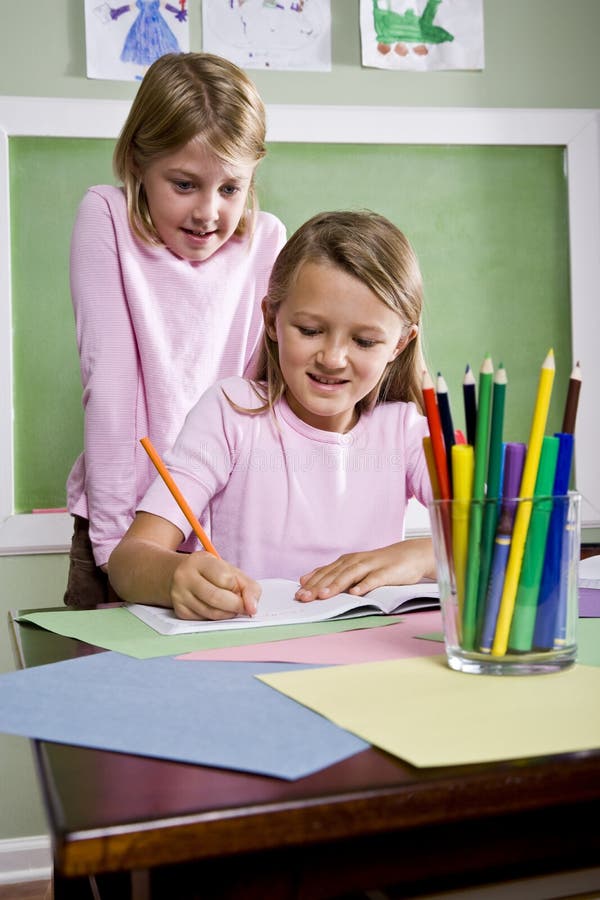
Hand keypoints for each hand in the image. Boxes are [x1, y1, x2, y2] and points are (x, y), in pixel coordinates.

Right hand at [169, 551, 260, 620]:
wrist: (181, 575)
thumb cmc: (211, 573)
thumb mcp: (230, 571)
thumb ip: (248, 587)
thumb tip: (252, 608)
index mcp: (199, 561)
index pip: (225, 579)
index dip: (238, 588)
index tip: (242, 591)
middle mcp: (185, 576)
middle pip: (216, 598)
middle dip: (236, 606)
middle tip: (244, 607)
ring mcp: (179, 595)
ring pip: (211, 613)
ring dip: (228, 613)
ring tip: (230, 606)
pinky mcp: (179, 611)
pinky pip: (204, 620)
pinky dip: (216, 618)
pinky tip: (216, 609)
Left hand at [295, 538, 435, 601]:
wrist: (410, 555)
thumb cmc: (380, 565)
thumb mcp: (356, 568)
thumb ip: (334, 574)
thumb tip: (308, 582)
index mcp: (347, 562)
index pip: (325, 572)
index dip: (311, 583)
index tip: (298, 594)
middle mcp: (356, 561)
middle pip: (334, 574)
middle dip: (318, 586)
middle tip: (304, 597)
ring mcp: (371, 566)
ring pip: (350, 575)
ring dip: (336, 585)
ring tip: (323, 596)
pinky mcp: (386, 572)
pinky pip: (374, 579)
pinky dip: (364, 585)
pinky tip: (355, 593)